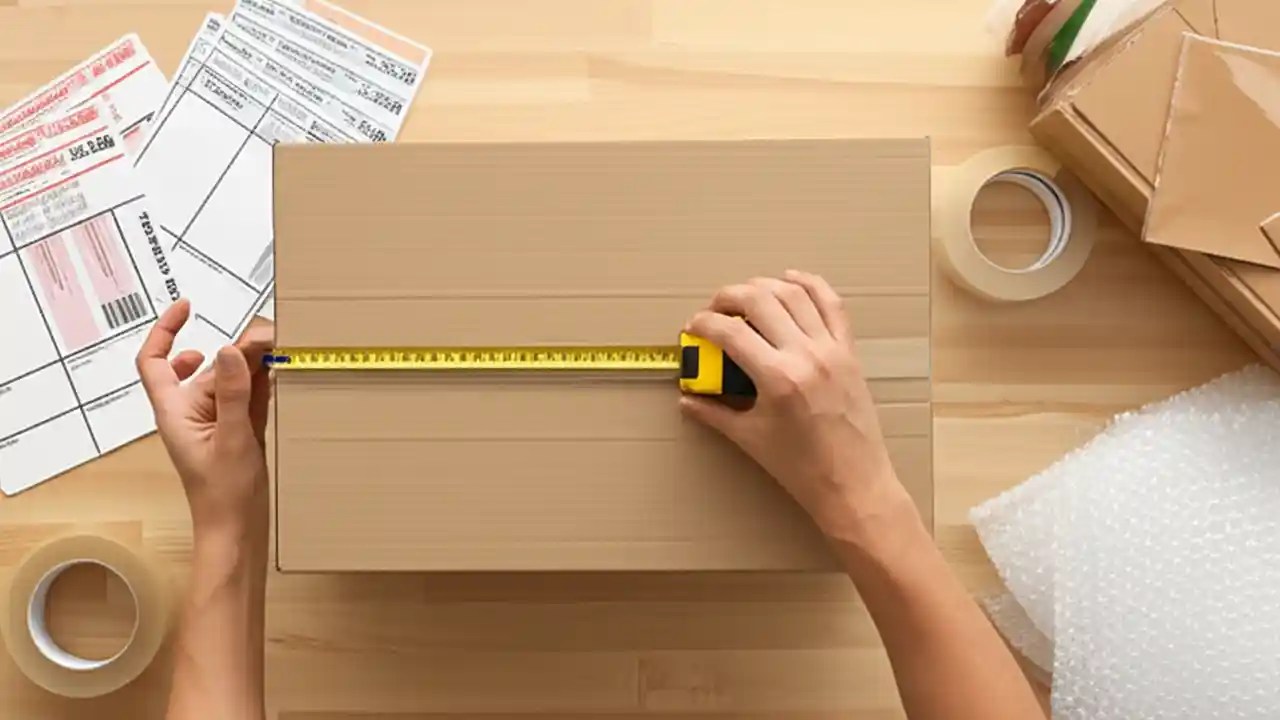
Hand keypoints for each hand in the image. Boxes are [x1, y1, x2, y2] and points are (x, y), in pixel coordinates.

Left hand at [136, 299, 273, 541]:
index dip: (165, 330)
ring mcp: (217, 421)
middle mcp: (194, 411)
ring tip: (281, 352)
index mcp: (176, 411)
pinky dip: (263, 384)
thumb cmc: (223, 495)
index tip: (188, 307)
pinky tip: (282, 376)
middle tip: (271, 340)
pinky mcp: (239, 431)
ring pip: (233, 379)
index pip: (155, 362)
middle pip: (211, 365)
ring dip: (254, 365)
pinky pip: (248, 397)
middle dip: (238, 349)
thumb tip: (229, 349)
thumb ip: (230, 393)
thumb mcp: (231, 439)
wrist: (236, 529)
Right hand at [680, 271, 914, 544]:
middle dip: (728, 297)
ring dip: (763, 286)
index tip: (692, 329)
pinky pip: (832, 305)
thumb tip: (687, 397)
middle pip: (760, 300)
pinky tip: (790, 281)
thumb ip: (714, 412)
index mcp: (778, 379)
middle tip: (713, 309)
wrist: (853, 484)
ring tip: (744, 295)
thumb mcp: (750, 439)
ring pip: (794, 294)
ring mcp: (831, 350)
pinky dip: (810, 285)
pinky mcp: (850, 352)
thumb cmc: (803, 469)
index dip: (704, 324)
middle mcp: (806, 356)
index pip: (730, 332)